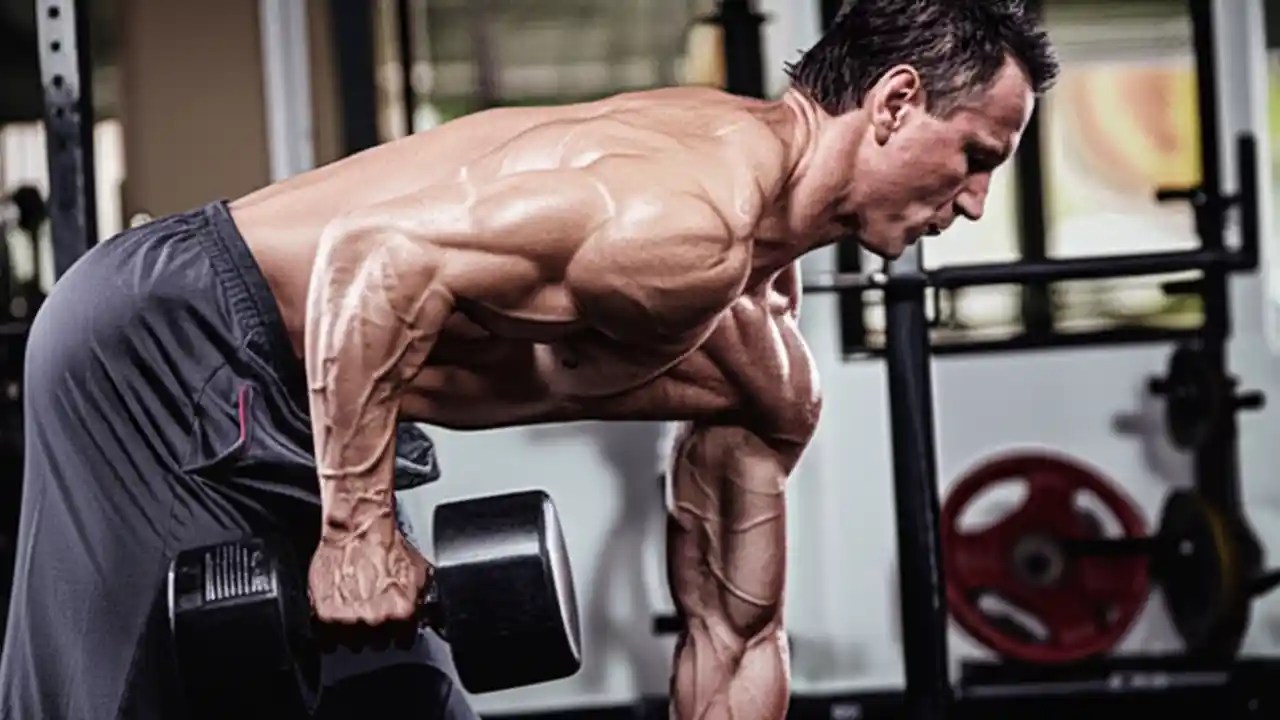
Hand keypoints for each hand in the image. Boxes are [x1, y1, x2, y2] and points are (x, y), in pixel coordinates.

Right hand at [307, 519, 431, 644]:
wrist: (358, 530)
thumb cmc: (386, 546)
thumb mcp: (419, 573)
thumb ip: (421, 601)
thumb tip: (424, 615)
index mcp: (402, 614)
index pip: (403, 643)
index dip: (396, 634)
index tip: (392, 627)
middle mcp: (376, 621)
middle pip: (376, 646)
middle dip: (374, 633)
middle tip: (370, 614)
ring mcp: (348, 621)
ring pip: (350, 645)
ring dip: (351, 633)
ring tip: (353, 612)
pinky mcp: (324, 616)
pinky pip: (326, 639)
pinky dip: (329, 630)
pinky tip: (337, 614)